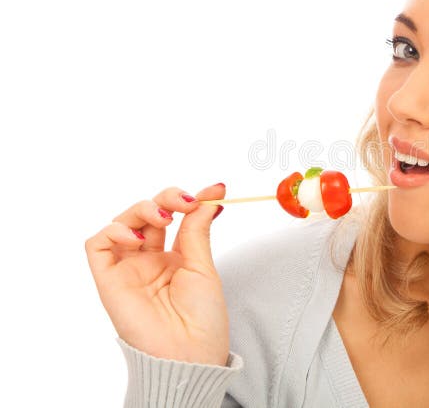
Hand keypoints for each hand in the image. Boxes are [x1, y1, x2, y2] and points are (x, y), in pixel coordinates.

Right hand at [85, 183, 229, 364]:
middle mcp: (149, 259)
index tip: (215, 191)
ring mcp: (128, 268)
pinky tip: (139, 239)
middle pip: (146, 214)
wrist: (189, 352)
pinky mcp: (108, 280)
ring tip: (163, 218)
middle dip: (165, 198)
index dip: (189, 200)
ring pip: (120, 223)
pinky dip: (114, 232)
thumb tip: (211, 197)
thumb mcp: (203, 266)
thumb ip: (198, 230)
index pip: (175, 216)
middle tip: (185, 202)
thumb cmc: (201, 318)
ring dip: (141, 209)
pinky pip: (97, 246)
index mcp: (174, 256)